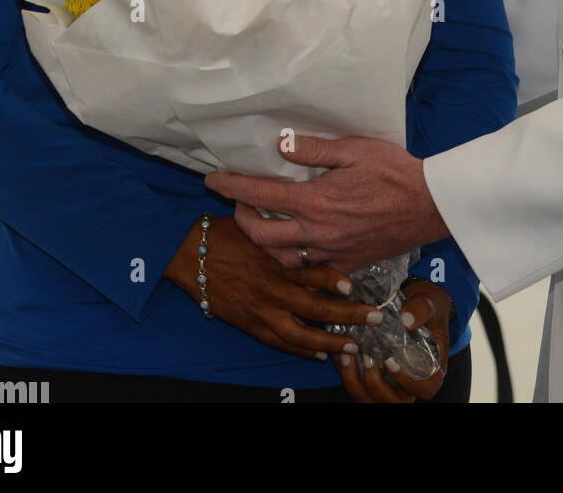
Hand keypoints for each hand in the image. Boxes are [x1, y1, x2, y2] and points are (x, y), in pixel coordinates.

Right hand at [163, 215, 381, 361]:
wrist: (189, 254)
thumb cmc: (224, 231)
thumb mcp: (255, 217)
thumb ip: (283, 221)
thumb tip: (309, 208)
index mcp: (274, 259)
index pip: (310, 272)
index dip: (333, 279)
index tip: (352, 285)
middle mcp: (271, 288)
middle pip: (315, 307)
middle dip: (346, 315)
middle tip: (373, 318)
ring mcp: (261, 310)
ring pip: (301, 333)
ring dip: (329, 341)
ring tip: (353, 346)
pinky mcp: (250, 324)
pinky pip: (280, 342)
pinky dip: (301, 349)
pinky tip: (320, 354)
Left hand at [206, 134, 448, 272]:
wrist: (431, 205)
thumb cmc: (395, 171)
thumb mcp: (355, 149)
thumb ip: (315, 150)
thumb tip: (281, 145)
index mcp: (316, 201)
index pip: (261, 196)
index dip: (232, 187)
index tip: (213, 179)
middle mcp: (318, 232)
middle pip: (263, 235)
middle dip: (242, 219)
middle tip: (238, 203)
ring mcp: (332, 253)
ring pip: (283, 258)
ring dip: (265, 243)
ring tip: (262, 225)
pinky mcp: (348, 264)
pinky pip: (312, 271)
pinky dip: (296, 261)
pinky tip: (297, 247)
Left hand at [333, 280, 452, 403]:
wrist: (412, 307)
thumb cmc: (423, 309)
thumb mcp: (427, 304)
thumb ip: (420, 310)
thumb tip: (406, 320)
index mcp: (432, 371)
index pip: (425, 389)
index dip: (407, 382)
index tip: (391, 361)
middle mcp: (411, 385)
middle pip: (395, 402)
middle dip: (376, 384)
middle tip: (367, 357)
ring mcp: (391, 387)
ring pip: (372, 401)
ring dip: (357, 383)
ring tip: (348, 355)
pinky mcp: (374, 382)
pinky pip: (358, 390)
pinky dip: (347, 375)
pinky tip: (342, 353)